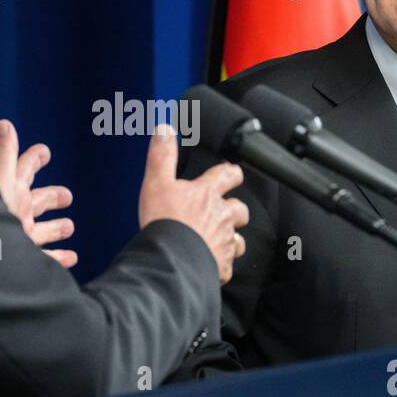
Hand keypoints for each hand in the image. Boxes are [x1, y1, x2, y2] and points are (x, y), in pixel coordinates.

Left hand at [0, 119, 77, 267]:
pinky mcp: (25, 262)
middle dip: (52, 196)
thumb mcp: (0, 184)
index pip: (24, 169)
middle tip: (67, 196)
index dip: (35, 158)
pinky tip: (72, 256)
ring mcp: (20, 238)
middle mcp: (15, 214)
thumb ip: (5, 156)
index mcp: (11, 192)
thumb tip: (5, 124)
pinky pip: (47, 260)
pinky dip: (61, 256)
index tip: (44, 151)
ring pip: (44, 230)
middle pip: (38, 201)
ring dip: (57, 227)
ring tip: (68, 226)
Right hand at [138, 124, 247, 282]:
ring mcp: (223, 242)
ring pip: (238, 240)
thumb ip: (162, 155)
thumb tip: (165, 130)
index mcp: (206, 194)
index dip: (231, 173)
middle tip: (229, 210)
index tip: (233, 173)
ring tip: (223, 240)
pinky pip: (227, 266)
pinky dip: (222, 265)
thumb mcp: (157, 182)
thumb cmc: (165, 221)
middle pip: (239, 210)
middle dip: (236, 209)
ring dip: (232, 239)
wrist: (171, 258)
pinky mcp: (220, 265)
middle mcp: (220, 217)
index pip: (226, 176)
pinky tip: (214, 266)